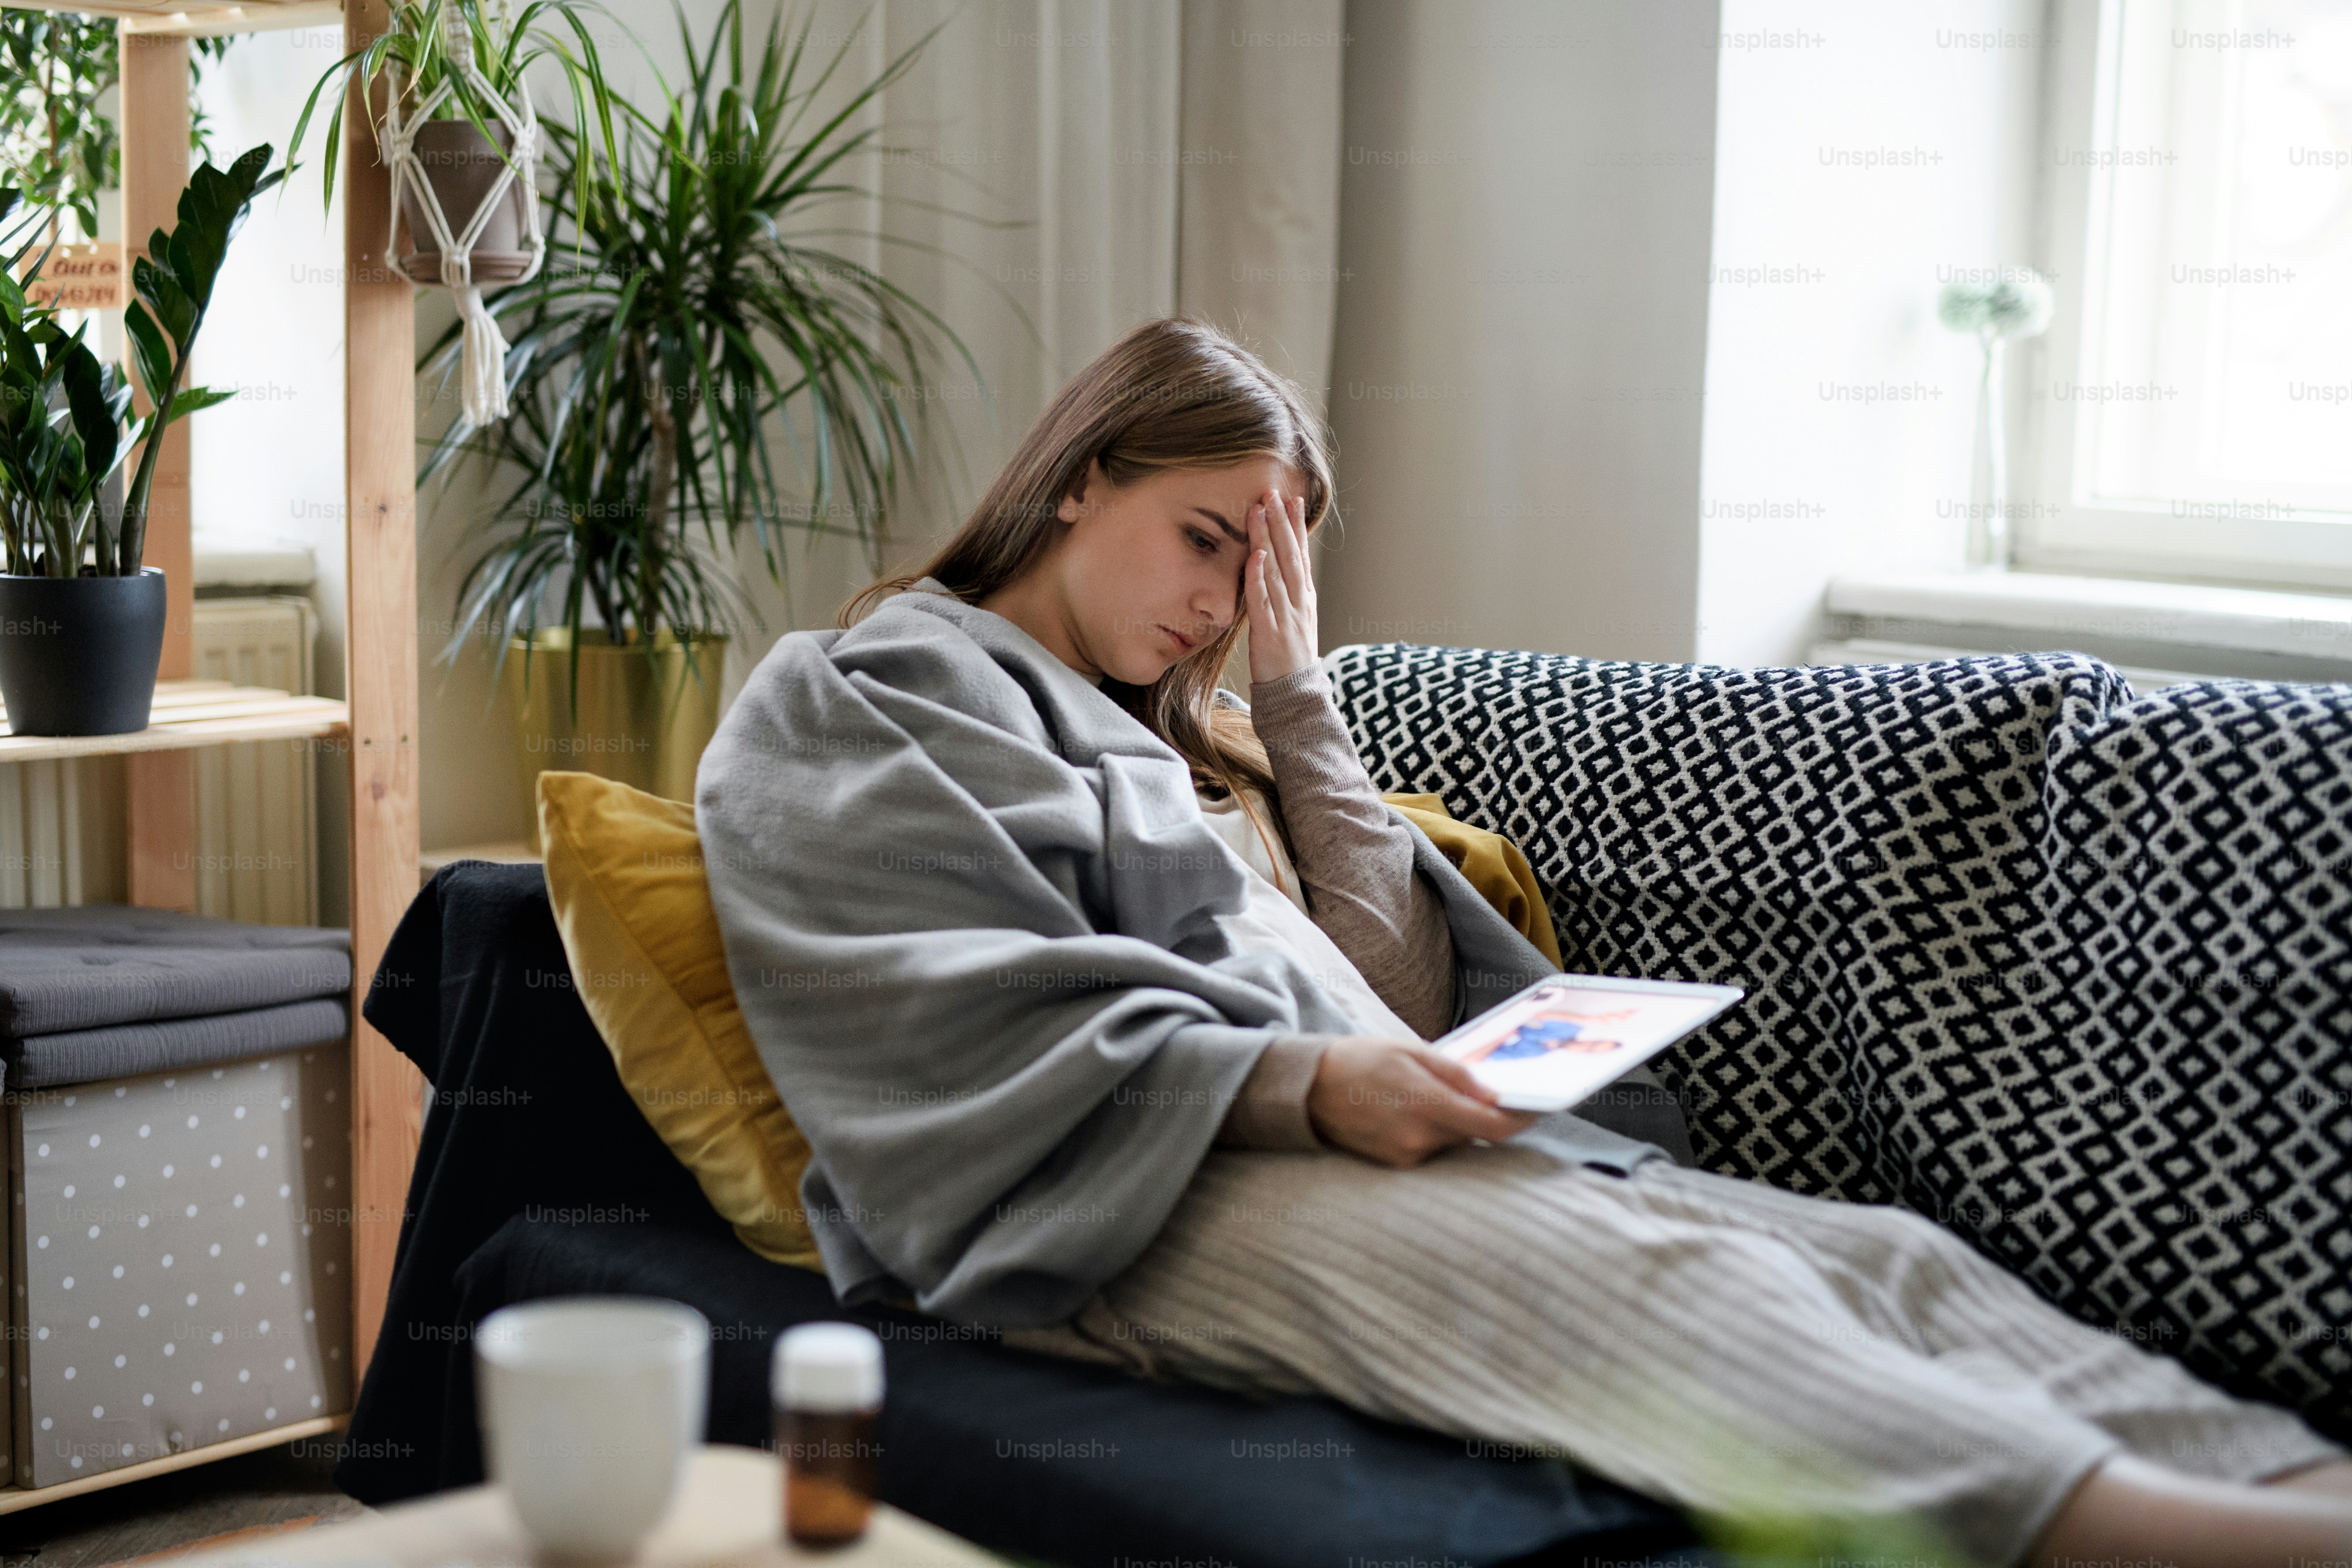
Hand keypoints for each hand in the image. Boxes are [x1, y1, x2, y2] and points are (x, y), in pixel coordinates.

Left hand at [1244, 486, 1317, 683]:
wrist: (1296, 698)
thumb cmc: (1290, 661)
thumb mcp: (1295, 622)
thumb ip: (1287, 596)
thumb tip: (1276, 571)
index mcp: (1305, 599)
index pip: (1301, 555)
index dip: (1297, 527)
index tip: (1293, 499)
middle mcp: (1299, 602)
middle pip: (1290, 555)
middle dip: (1281, 522)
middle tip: (1273, 493)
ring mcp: (1286, 616)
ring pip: (1276, 569)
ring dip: (1268, 537)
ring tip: (1260, 509)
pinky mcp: (1269, 632)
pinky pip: (1262, 599)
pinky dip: (1258, 575)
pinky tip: (1255, 554)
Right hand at [1305, 1037, 1539, 1168]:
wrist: (1310, 1088)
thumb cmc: (1360, 1061)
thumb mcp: (1410, 1051)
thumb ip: (1456, 1074)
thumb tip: (1494, 1095)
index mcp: (1426, 1103)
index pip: (1492, 1127)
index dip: (1519, 1121)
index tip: (1532, 1111)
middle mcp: (1419, 1137)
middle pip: (1474, 1135)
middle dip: (1477, 1115)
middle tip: (1467, 1091)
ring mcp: (1406, 1155)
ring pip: (1453, 1143)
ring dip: (1453, 1124)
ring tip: (1421, 1097)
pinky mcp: (1395, 1165)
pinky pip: (1431, 1151)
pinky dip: (1431, 1133)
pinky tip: (1406, 1113)